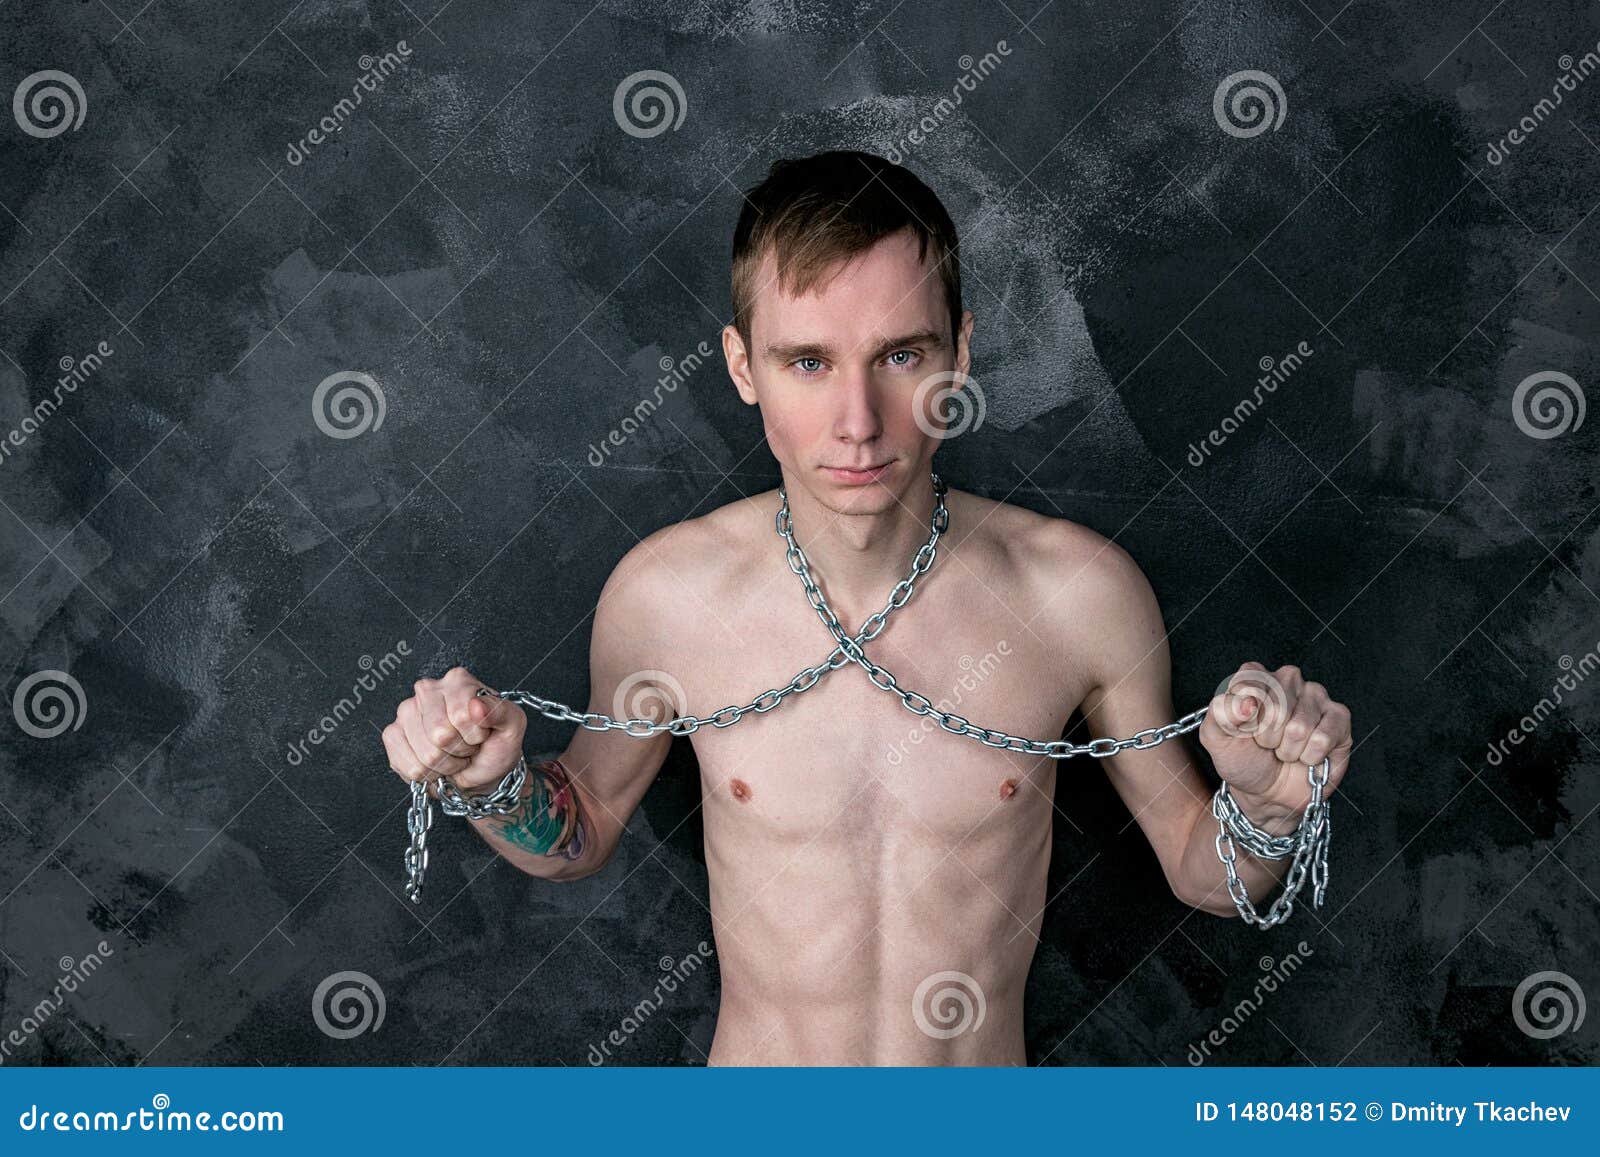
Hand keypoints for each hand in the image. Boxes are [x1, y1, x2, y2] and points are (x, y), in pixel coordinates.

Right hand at [382, 667, 526, 796]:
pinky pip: (409, 765)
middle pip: (440, 735)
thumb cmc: (495, 745)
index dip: (475, 735)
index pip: (461, 716)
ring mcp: (406, 711)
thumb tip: (476, 705)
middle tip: (467, 747)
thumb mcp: (512, 727)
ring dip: (445, 764)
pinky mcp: (393, 734)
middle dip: (459, 750)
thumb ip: (502, 712)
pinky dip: (427, 773)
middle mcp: (428, 690)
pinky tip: (436, 762)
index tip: (481, 735)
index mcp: (458, 681)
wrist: (482, 771)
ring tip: (453, 754)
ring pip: (425, 753)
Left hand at [1197, 662, 1350, 826]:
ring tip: (1285, 750)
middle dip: (1267, 737)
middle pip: (1276, 707)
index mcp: (1255, 676)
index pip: (1248, 682)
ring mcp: (1316, 695)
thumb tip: (1245, 702)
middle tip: (1267, 743)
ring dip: (1288, 750)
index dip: (1244, 717)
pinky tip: (1306, 755)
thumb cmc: (1242, 759)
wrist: (1266, 792)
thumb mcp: (1217, 738)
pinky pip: (1323, 738)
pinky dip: (1310, 756)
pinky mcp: (1339, 717)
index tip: (1243, 729)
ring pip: (1299, 727)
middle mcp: (1287, 679)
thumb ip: (1220, 714)